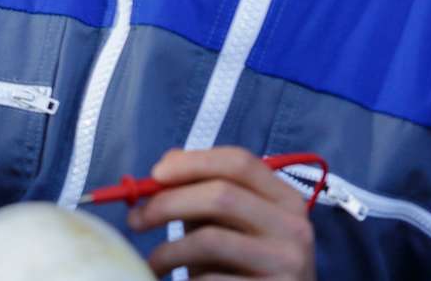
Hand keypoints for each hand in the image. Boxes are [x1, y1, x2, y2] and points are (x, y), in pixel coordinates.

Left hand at [126, 147, 315, 279]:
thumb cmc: (243, 266)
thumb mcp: (229, 224)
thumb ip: (203, 192)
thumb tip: (166, 163)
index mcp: (285, 199)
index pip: (239, 162)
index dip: (192, 162)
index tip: (155, 174)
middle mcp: (295, 228)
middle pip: (221, 196)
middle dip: (167, 203)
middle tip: (135, 220)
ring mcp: (288, 264)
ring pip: (211, 239)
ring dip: (168, 250)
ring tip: (153, 263)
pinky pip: (211, 280)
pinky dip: (185, 280)